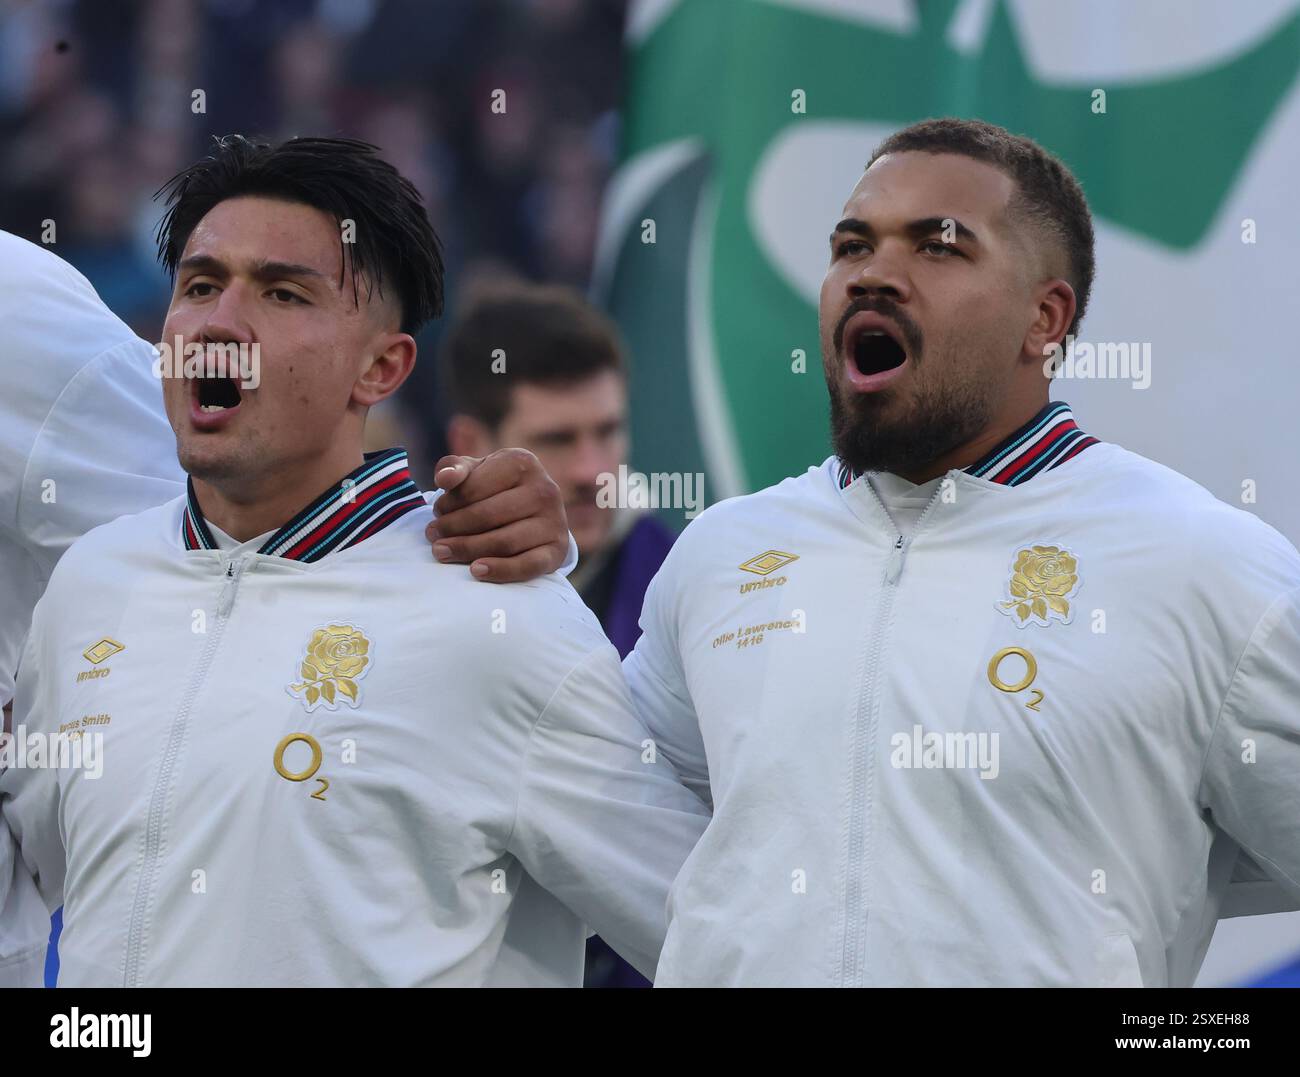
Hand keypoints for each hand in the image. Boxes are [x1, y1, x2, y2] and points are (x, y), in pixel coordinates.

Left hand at [426, 449, 568, 582]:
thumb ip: (454, 468)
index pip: (474, 488)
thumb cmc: (494, 487)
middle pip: (487, 516)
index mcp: (521, 462)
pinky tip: (476, 570)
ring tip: (441, 552)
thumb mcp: (475, 471)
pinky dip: (501, 570)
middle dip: (453, 527)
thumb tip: (445, 479)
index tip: (436, 512)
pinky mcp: (557, 550)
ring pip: (504, 541)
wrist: (535, 510)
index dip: (449, 503)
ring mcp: (554, 520)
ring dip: (467, 549)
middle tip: (432, 535)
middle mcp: (544, 489)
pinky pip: (528, 565)